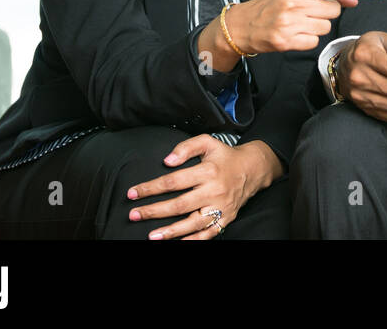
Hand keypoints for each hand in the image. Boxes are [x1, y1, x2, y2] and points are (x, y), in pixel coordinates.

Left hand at [126, 136, 278, 239]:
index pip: (173, 181)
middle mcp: (214, 191)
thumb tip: (167, 161)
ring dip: (170, 231)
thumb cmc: (225, 157)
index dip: (151, 188)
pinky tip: (177, 243)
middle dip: (154, 211)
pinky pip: (208, 233)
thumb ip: (186, 147)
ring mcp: (221, 207)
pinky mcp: (226, 218)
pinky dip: (192, 240)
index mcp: (208, 171)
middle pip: (179, 205)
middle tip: (134, 215)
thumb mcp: (208, 142)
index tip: (133, 193)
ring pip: (192, 223)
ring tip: (152, 235)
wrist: (253, 169)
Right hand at [201, 0, 380, 71]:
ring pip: (325, 27)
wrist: (241, 25)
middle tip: (306, 13)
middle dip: (325, 13)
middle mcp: (294, 2)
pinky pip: (314, 42)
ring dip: (317, 27)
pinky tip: (294, 35)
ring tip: (298, 23)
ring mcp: (290, 23)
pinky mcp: (286, 41)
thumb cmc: (272, 5)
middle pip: (333, 10)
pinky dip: (308, 40)